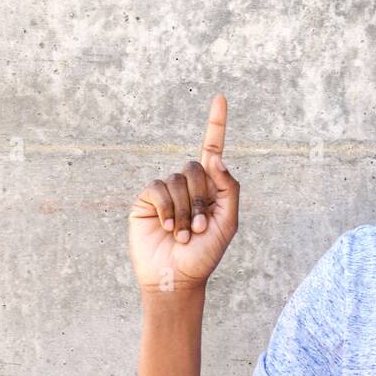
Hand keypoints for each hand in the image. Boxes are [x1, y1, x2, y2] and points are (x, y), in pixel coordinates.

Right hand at [128, 93, 239, 294]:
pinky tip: (167, 229)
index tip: (220, 98)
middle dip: (201, 200)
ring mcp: (166, 192)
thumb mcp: (228, 221)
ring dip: (184, 211)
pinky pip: (158, 188)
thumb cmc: (205, 253)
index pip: (212, 149)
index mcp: (211, 187)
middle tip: (199, 229)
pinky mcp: (147, 200)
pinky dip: (167, 209)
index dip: (216, 123)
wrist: (178, 278)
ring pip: (178, 180)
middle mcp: (188, 185)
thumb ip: (228, 187)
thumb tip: (215, 156)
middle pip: (196, 168)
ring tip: (183, 236)